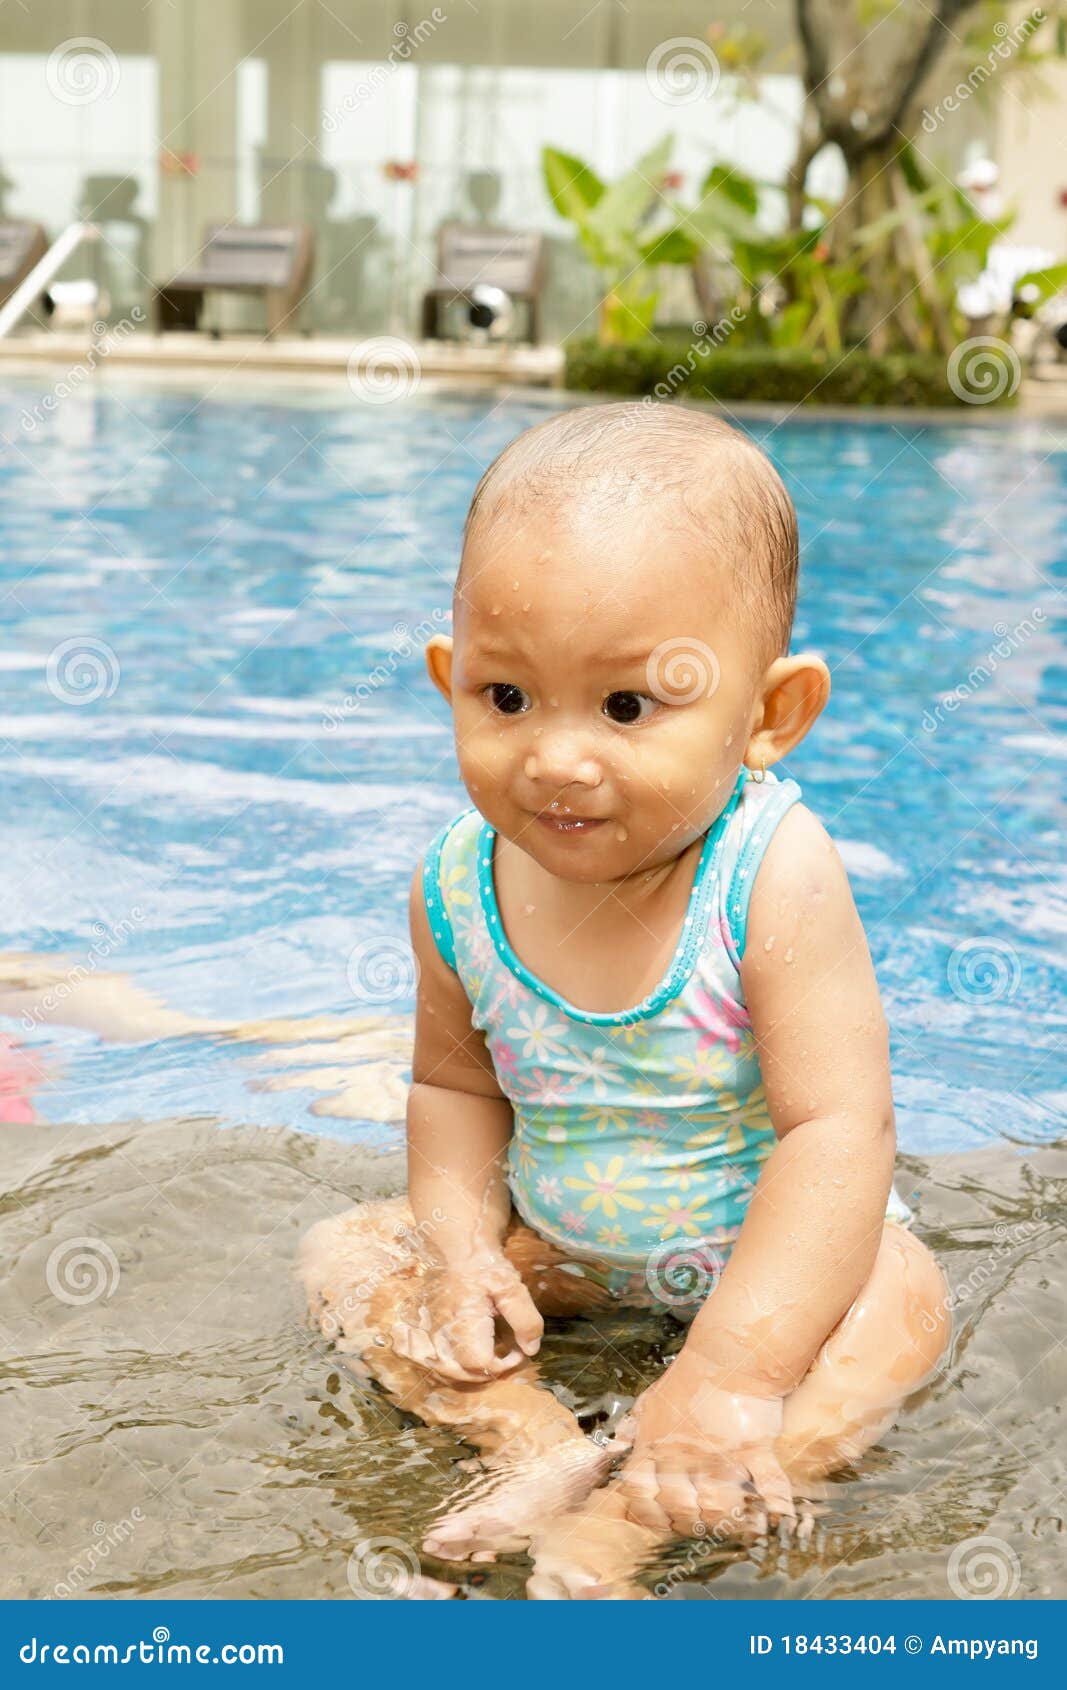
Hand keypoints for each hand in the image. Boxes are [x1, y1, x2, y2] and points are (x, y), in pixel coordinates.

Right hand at [389, 1253, 542, 1383]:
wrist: (457, 1248)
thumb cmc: (485, 1266)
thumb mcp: (512, 1288)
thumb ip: (525, 1320)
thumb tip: (530, 1350)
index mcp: (464, 1323)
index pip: (481, 1363)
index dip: (504, 1365)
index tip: (518, 1352)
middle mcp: (442, 1331)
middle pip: (461, 1372)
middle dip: (487, 1373)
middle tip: (506, 1359)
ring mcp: (431, 1332)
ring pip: (445, 1368)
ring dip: (468, 1372)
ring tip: (490, 1359)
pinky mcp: (428, 1330)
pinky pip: (436, 1357)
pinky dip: (453, 1364)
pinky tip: (470, 1355)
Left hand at [615, 1348, 795, 1539]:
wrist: (730, 1354)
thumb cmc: (689, 1378)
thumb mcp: (650, 1399)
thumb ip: (632, 1426)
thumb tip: (615, 1449)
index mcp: (656, 1443)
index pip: (639, 1493)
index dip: (648, 1513)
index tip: (662, 1517)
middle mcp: (684, 1453)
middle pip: (678, 1506)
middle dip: (687, 1521)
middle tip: (699, 1520)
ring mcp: (719, 1452)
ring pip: (716, 1505)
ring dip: (723, 1518)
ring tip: (730, 1518)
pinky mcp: (754, 1448)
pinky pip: (768, 1484)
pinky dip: (775, 1505)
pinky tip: (774, 1517)